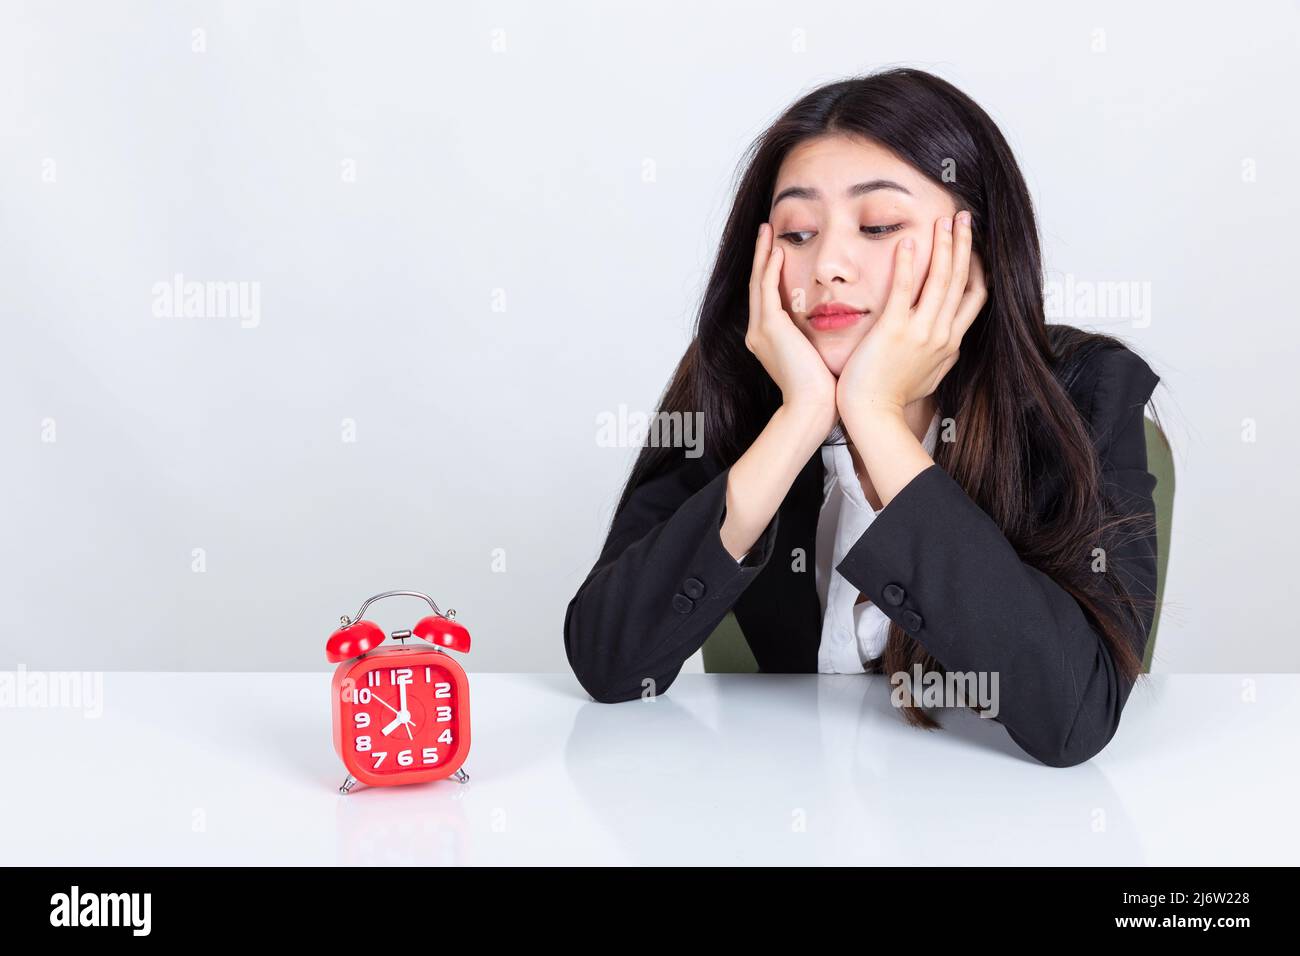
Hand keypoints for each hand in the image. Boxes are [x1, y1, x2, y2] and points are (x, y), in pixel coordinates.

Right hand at [745, 222, 837, 430]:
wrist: (812, 408)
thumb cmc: (822, 391)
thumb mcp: (818, 357)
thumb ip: (818, 338)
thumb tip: (839, 324)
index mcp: (769, 339)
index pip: (767, 297)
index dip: (770, 271)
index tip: (779, 249)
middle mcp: (759, 332)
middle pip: (757, 285)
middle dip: (762, 256)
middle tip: (766, 230)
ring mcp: (760, 330)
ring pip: (758, 282)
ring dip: (763, 254)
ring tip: (767, 230)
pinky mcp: (770, 328)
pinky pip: (767, 290)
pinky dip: (771, 269)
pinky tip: (778, 250)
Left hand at [835, 211, 986, 431]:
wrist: (874, 416)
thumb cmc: (894, 399)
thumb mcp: (930, 377)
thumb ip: (942, 356)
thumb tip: (951, 345)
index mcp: (950, 343)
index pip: (974, 297)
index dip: (976, 267)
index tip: (973, 245)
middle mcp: (941, 334)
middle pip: (960, 281)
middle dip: (964, 245)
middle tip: (964, 217)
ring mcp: (920, 332)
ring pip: (940, 280)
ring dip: (945, 246)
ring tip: (945, 219)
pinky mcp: (894, 331)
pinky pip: (904, 290)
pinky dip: (909, 264)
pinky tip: (909, 242)